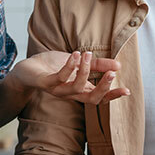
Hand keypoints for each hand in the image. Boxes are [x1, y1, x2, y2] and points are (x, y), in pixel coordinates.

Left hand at [10, 51, 129, 104]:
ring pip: (76, 88)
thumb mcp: (78, 62)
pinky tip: (75, 55)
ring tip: (87, 54)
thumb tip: (119, 65)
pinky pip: (60, 77)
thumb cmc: (53, 67)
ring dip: (84, 70)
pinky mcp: (46, 83)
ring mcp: (58, 90)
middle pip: (91, 99)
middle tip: (112, 73)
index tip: (127, 90)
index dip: (113, 96)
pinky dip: (69, 66)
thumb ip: (97, 65)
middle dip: (103, 87)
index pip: (99, 98)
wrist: (27, 69)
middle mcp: (70, 94)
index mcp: (79, 90)